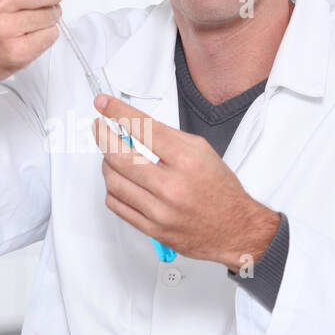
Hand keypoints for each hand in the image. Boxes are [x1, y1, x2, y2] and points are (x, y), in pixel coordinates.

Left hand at [90, 94, 280, 269]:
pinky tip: (119, 180)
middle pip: (118, 155)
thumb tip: (133, 124)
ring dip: (107, 163)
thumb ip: (167, 136)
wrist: (235, 229)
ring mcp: (159, 211)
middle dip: (102, 136)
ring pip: (113, 181)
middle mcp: (171, 187)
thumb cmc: (220, 189)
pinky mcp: (151, 230)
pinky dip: (112, 188)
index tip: (103, 104)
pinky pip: (116, 204)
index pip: (143, 129)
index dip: (117, 113)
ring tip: (112, 156)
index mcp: (186, 161)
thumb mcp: (202, 151)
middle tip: (99, 127)